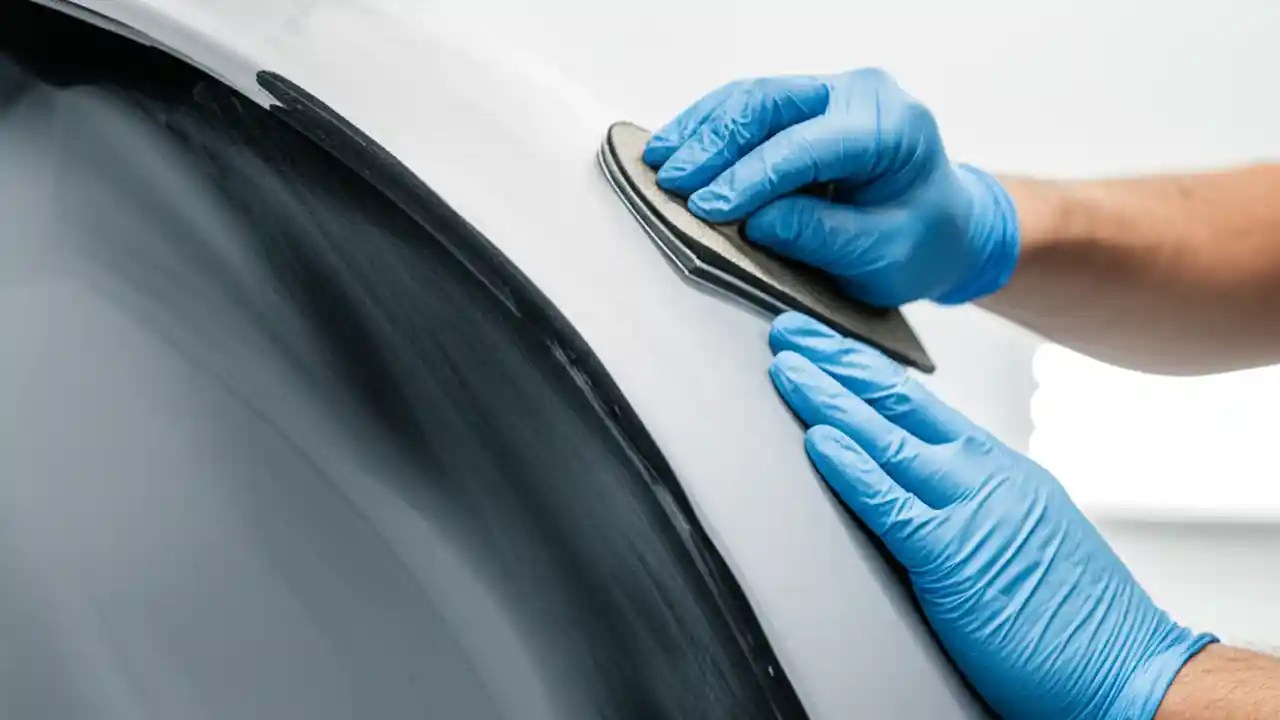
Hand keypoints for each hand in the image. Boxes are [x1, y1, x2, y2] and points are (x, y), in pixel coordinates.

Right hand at [644, 69, 1018, 305]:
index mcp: (891, 127)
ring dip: (701, 129)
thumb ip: (819, 234)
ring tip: (659, 161)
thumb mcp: (881, 253)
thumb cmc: (924, 241)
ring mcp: (830, 93)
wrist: (948, 225)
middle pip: (772, 104)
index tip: (708, 207)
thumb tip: (754, 222)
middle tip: (671, 180)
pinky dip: (709, 126)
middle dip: (715, 143)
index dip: (751, 176)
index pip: (808, 145)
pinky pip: (750, 107)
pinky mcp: (806, 105)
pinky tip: (676, 146)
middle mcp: (860, 95)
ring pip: (753, 97)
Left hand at [766, 311, 1214, 718]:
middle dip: (837, 363)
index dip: (864, 371)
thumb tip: (914, 485)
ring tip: (788, 366)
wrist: (1132, 670)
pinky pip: (891, 504)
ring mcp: (972, 511)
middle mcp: (985, 477)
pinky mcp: (955, 558)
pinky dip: (852, 468)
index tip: (825, 346)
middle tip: (790, 331)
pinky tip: (819, 438)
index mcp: (997, 468)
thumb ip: (968, 501)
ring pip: (887, 440)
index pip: (918, 404)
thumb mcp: (1021, 530)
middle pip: (897, 403)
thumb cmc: (1075, 615)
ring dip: (829, 400)